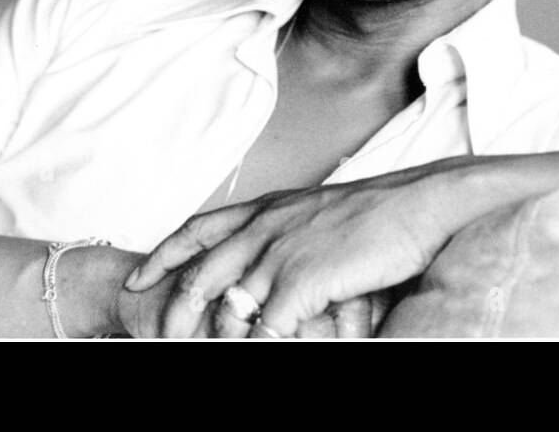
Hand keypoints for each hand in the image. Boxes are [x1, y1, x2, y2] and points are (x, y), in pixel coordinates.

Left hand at [123, 167, 460, 337]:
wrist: (420, 204)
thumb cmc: (382, 212)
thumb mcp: (320, 213)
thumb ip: (289, 233)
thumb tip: (273, 261)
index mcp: (267, 209)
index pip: (197, 231)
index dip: (164, 257)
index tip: (138, 278)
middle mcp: (264, 230)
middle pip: (199, 276)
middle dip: (173, 312)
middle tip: (160, 337)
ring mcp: (280, 256)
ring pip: (226, 309)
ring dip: (213, 339)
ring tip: (202, 353)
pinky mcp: (302, 282)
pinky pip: (265, 329)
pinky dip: (257, 347)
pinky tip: (256, 355)